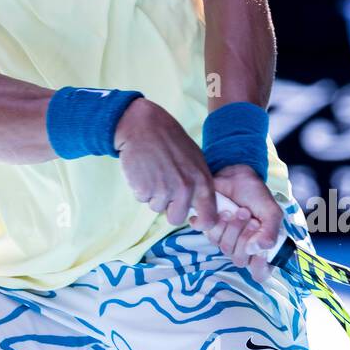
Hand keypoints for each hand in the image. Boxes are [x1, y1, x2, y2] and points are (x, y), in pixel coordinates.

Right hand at [113, 98, 219, 231]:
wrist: (143, 125)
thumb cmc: (170, 140)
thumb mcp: (195, 159)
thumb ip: (200, 183)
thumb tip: (202, 207)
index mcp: (202, 182)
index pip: (209, 218)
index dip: (200, 223)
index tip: (193, 219)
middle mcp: (185, 188)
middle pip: (176, 219)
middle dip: (169, 208)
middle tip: (164, 188)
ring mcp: (164, 190)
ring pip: (157, 208)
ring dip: (153, 195)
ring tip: (153, 173)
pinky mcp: (144, 189)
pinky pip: (141, 199)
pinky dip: (140, 188)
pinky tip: (143, 170)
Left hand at [189, 164, 281, 284]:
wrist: (236, 175)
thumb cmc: (256, 195)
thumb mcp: (271, 212)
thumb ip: (270, 233)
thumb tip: (255, 250)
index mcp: (261, 247)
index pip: (260, 273)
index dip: (259, 267)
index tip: (260, 252)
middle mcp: (243, 247)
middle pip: (240, 260)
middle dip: (245, 236)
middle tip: (249, 217)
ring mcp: (226, 238)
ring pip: (225, 247)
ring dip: (233, 226)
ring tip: (239, 210)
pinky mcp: (210, 229)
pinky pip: (209, 235)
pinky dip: (217, 222)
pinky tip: (223, 210)